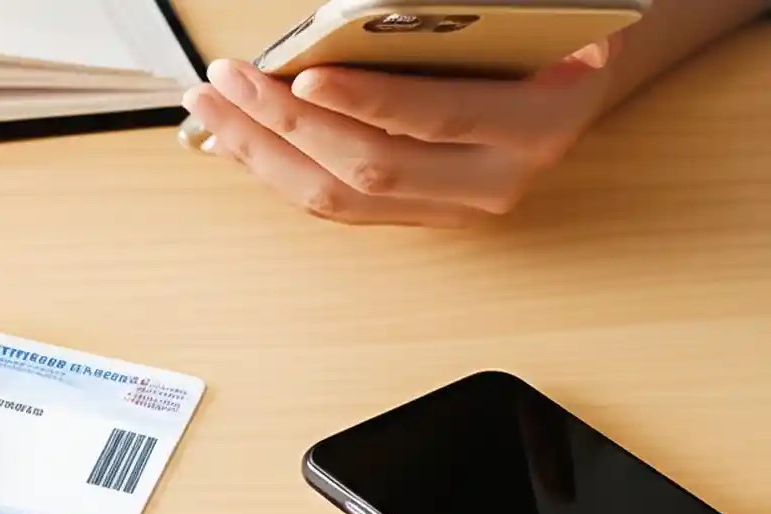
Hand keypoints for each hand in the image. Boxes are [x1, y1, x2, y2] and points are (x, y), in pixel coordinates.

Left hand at [182, 43, 618, 227]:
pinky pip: (336, 202)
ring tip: (209, 109)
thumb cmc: (549, 31)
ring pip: (341, 198)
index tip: (303, 78)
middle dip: (285, 125)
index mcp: (536, 122)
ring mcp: (454, 207)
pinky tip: (235, 140)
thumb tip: (355, 20)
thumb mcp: (521, 10)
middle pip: (371, 169)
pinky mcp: (418, 214)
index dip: (367, 101)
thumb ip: (454, 18)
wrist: (583, 74)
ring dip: (263, 153)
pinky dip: (278, 170)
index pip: (437, 118)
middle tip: (225, 82)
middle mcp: (496, 180)